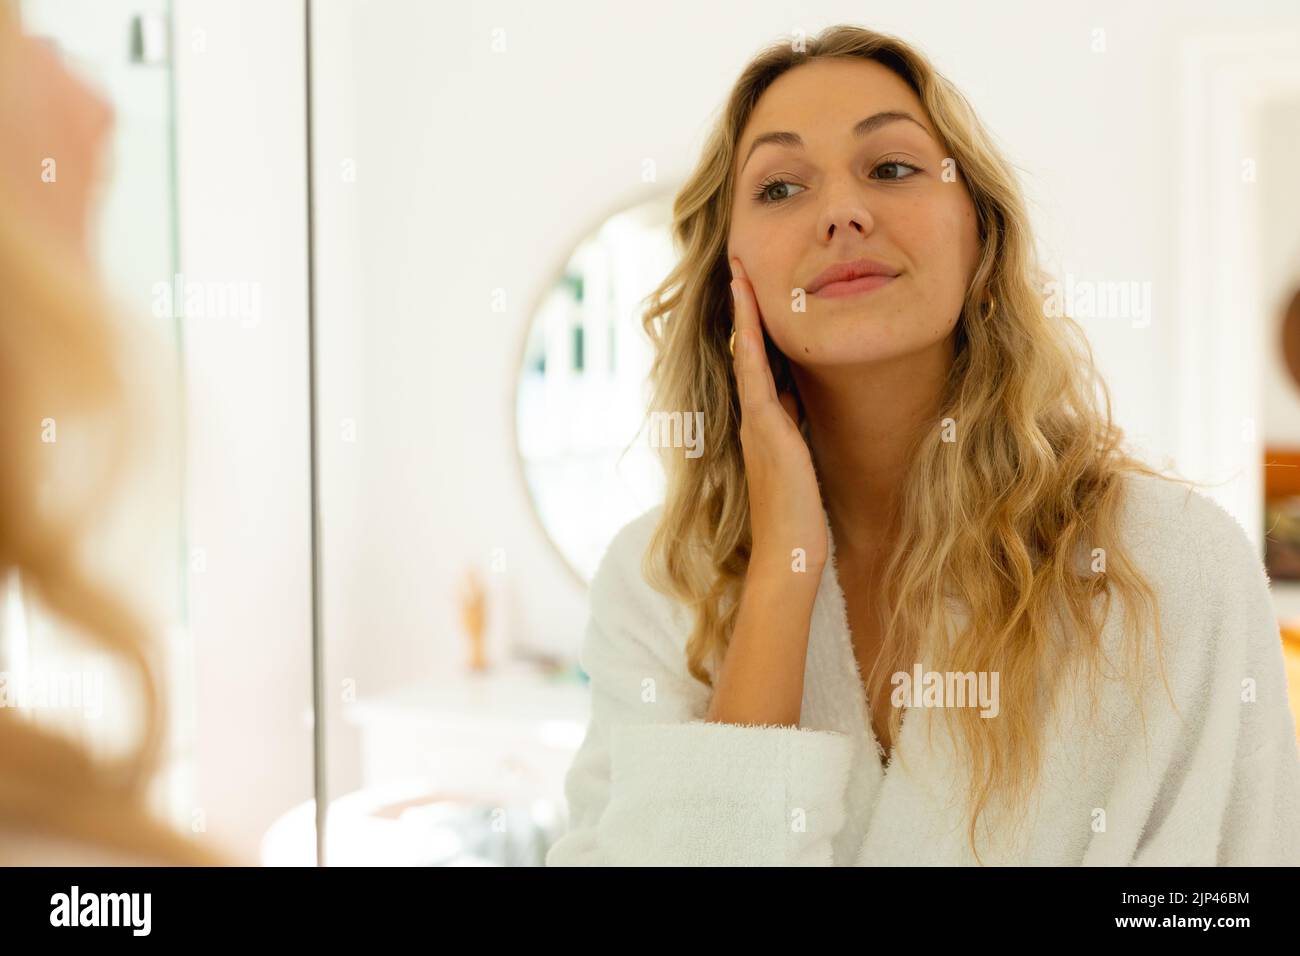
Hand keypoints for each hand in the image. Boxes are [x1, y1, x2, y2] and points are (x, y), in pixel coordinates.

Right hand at [729, 256, 827, 570]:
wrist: (788, 556)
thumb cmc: (801, 526)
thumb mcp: (807, 474)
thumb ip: (805, 444)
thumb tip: (812, 419)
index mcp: (768, 430)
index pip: (762, 370)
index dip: (760, 334)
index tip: (760, 299)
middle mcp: (756, 420)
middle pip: (749, 353)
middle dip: (746, 312)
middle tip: (741, 267)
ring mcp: (756, 421)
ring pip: (748, 352)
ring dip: (743, 310)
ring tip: (739, 270)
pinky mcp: (764, 426)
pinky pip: (754, 368)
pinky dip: (749, 333)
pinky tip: (748, 301)